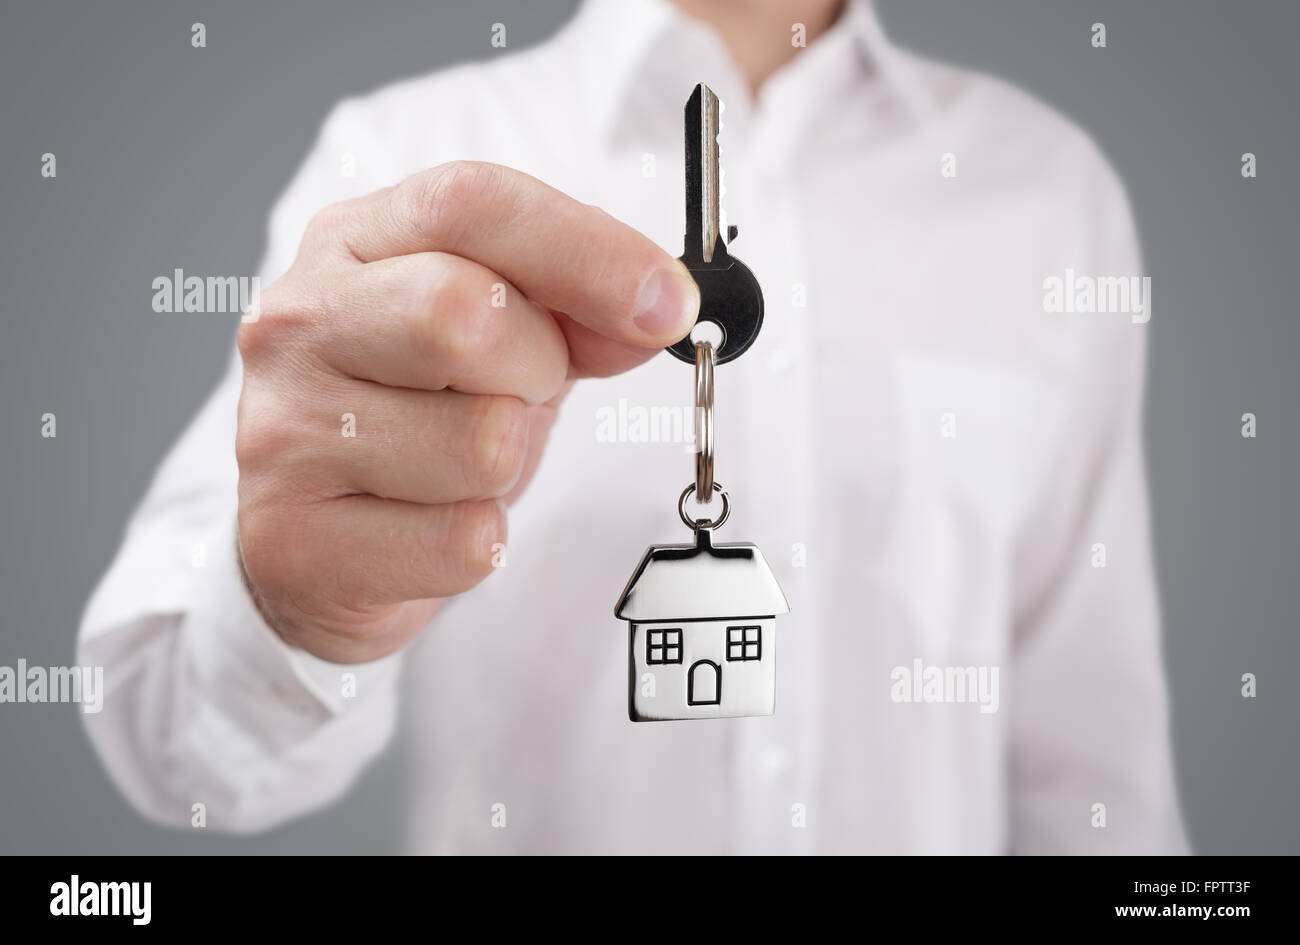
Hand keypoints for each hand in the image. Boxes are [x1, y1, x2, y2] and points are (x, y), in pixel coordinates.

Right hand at [235, 161, 698, 662]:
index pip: (469, 203)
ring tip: (458, 465)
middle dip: (536, 367)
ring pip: (482, 441)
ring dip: (508, 464)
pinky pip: (464, 539)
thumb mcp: (498, 338)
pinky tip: (430, 527)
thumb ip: (573, 308)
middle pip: (464, 314)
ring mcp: (283, 431)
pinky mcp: (295, 538)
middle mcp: (298, 323)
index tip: (666, 303)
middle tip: (519, 393)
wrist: (317, 544)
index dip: (586, 249)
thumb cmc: (415, 420)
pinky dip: (480, 540)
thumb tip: (656, 308)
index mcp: (351, 244)